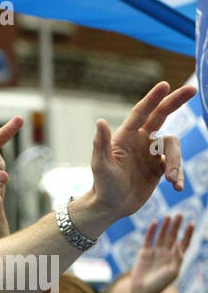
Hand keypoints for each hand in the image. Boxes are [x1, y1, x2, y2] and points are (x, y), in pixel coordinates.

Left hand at [86, 82, 194, 224]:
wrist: (110, 207)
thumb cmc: (102, 186)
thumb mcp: (101, 166)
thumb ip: (101, 144)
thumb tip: (100, 121)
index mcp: (125, 137)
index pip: (141, 113)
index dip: (153, 99)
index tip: (165, 85)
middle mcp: (140, 140)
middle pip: (162, 115)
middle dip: (176, 102)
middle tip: (192, 89)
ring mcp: (151, 153)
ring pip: (173, 147)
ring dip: (175, 162)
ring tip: (171, 179)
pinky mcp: (159, 167)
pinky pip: (175, 165)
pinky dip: (179, 174)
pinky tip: (177, 186)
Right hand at [129, 214, 191, 292]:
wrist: (143, 290)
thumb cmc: (160, 284)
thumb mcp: (174, 271)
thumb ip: (179, 257)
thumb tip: (179, 242)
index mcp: (175, 258)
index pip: (184, 242)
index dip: (188, 233)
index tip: (192, 223)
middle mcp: (166, 253)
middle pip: (173, 236)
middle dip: (177, 225)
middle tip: (180, 214)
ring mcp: (155, 252)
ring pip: (162, 236)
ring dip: (165, 226)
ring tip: (169, 216)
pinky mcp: (144, 253)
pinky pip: (148, 239)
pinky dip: (151, 231)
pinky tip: (155, 222)